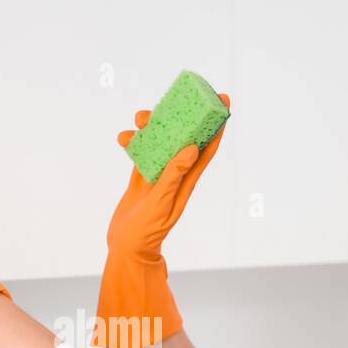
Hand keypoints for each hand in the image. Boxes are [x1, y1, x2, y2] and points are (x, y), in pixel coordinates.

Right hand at [94, 93, 229, 347]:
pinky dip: (135, 142)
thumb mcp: (162, 204)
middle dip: (181, 116)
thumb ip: (174, 176)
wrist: (127, 250)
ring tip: (140, 117)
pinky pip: (142, 153)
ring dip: (153, 126)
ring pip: (161, 142)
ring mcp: (159, 176)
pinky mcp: (142, 179)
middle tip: (174, 97)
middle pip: (183, 137)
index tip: (223, 98)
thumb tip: (193, 148)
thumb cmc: (147, 232)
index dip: (218, 123)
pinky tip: (124, 137)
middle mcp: (176, 175)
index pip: (207, 147)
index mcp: (187, 180)